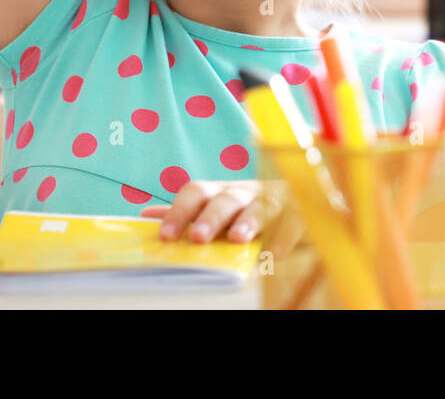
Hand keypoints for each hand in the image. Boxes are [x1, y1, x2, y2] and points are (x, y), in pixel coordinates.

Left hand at [141, 178, 286, 244]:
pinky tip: (275, 254)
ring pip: (260, 206)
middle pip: (226, 199)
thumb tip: (146, 215)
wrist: (298, 194)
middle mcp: (245, 192)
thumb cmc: (248, 206)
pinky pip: (294, 220)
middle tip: (199, 237)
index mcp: (221, 191)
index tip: (165, 237)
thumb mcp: (217, 205)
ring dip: (249, 221)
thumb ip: (187, 212)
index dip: (179, 212)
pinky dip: (285, 236)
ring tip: (238, 238)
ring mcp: (273, 200)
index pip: (196, 192)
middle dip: (212, 217)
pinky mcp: (298, 211)